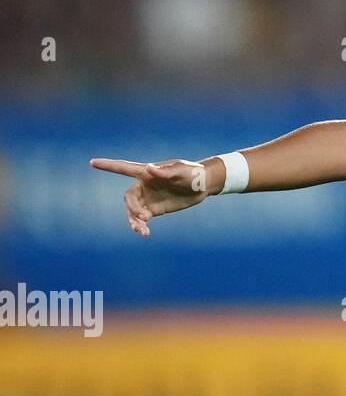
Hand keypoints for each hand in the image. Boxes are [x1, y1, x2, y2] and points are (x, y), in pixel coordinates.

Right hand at [89, 157, 213, 237]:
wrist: (203, 185)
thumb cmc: (193, 173)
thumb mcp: (182, 171)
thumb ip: (166, 171)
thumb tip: (149, 169)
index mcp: (147, 172)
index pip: (124, 168)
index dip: (108, 165)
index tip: (92, 162)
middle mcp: (143, 185)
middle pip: (128, 197)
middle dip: (132, 208)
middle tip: (144, 217)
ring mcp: (147, 198)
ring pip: (132, 211)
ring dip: (134, 221)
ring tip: (143, 231)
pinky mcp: (154, 210)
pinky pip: (141, 219)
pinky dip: (140, 226)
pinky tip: (145, 234)